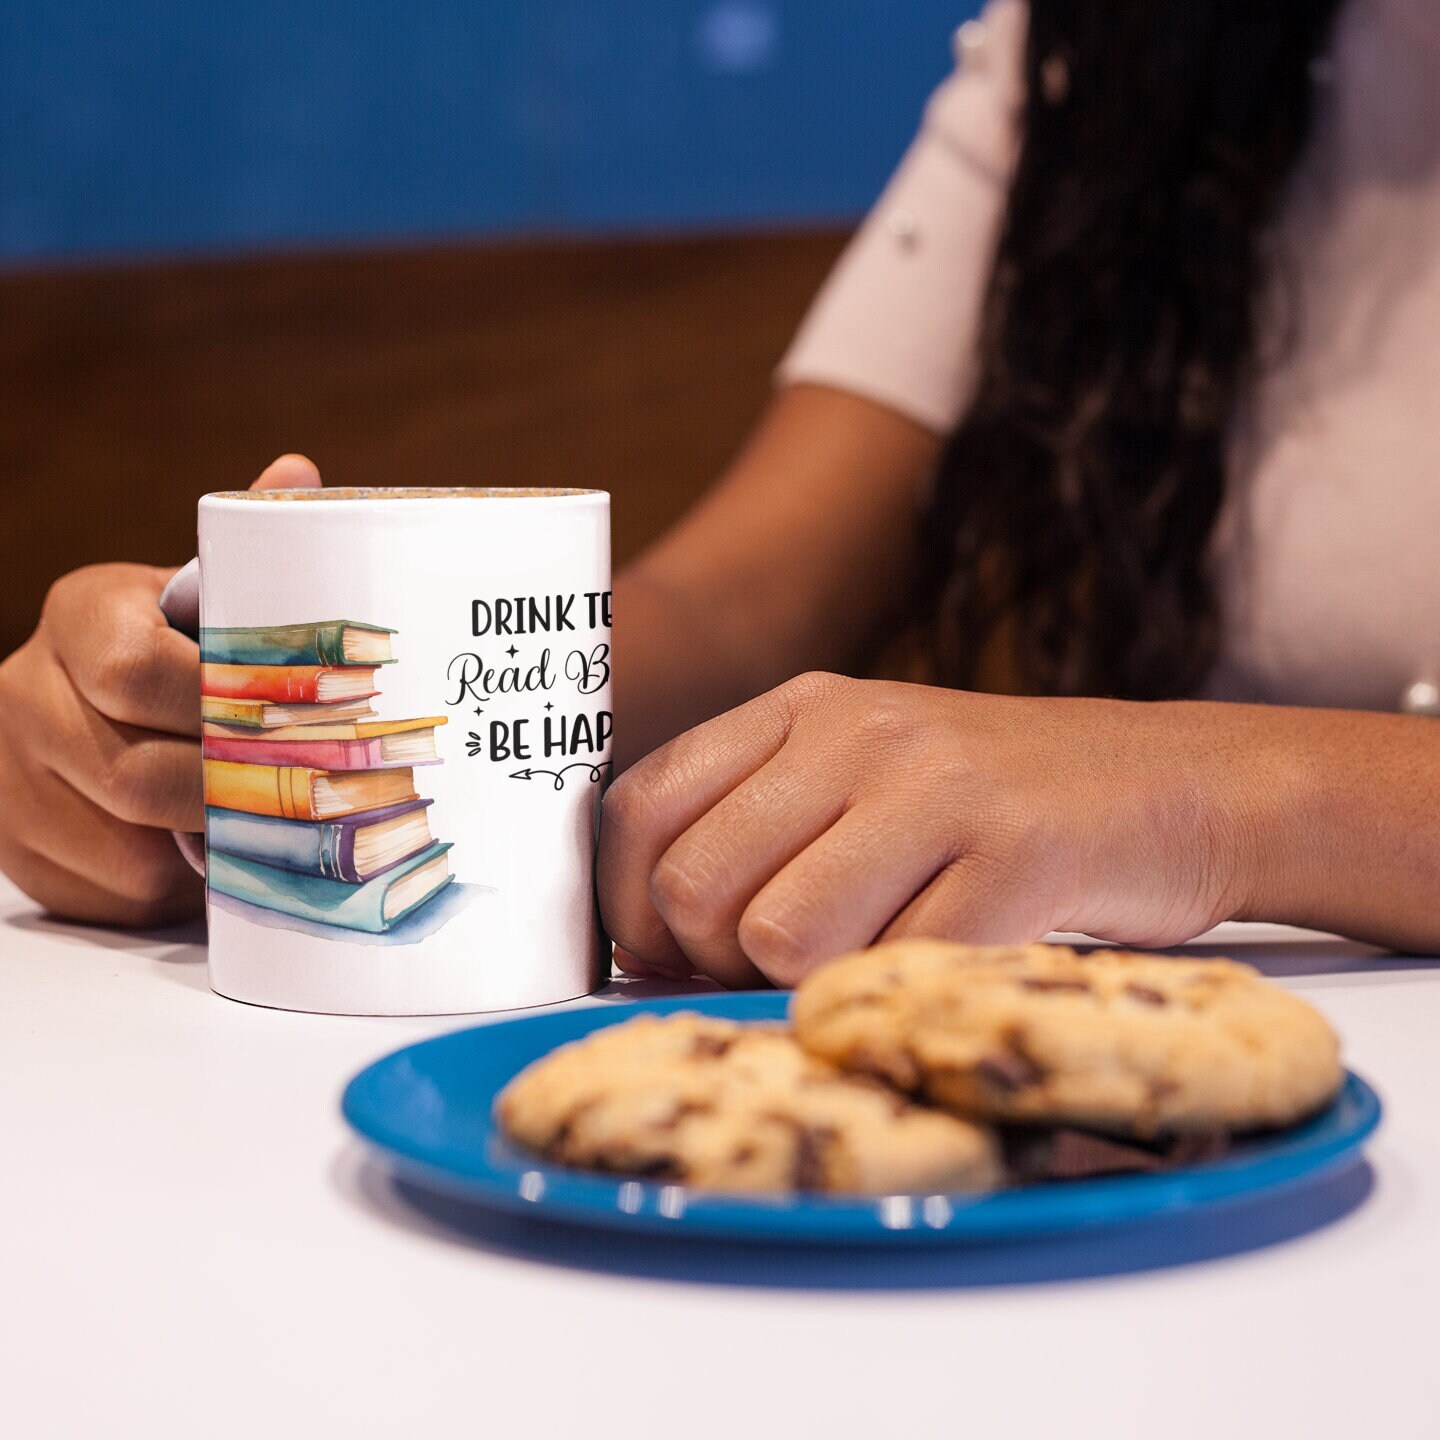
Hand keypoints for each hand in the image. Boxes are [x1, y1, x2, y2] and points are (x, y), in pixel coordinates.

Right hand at [0, 454, 320, 925]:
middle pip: (138, 768)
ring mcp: (13, 778)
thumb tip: (298, 474)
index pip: (142, 669)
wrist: (91, 711)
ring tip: (284, 831)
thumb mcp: (204, 597)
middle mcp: (26, 693)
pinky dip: (180, 882)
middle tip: (314, 800)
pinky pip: (116, 885)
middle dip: (233, 792)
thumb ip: (247, 555)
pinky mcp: (24, 852)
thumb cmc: (181, 650)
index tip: (307, 727)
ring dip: (212, 842)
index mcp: (82, 616)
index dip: (226, 709)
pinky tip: (225, 859)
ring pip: (128, 836)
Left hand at [599, 672, 1248, 986]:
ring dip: (813, 984)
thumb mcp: (865, 776)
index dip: (628, 907)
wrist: (1176, 784)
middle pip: (696, 887)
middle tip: (786, 969)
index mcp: (803, 708)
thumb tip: (651, 948)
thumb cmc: (996, 805)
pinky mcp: (1016, 855)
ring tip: (878, 957)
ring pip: (780, 937)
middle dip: (719, 963)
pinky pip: (893, 969)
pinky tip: (944, 963)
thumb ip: (760, 833)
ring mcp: (939, 786)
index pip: (640, 807)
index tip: (670, 955)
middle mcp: (858, 732)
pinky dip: (899, 996)